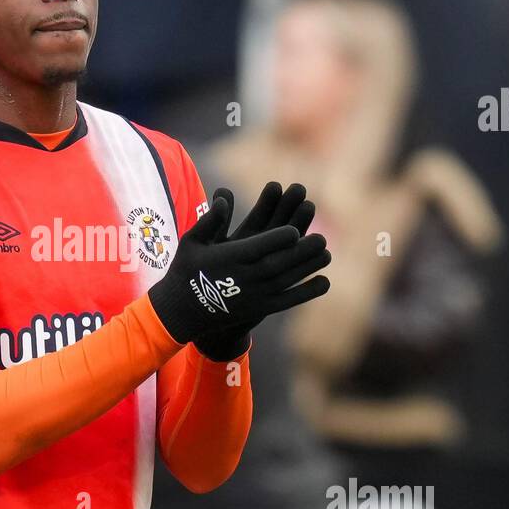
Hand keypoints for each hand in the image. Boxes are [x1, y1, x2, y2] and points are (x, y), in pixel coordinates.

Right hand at [192, 182, 323, 359]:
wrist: (181, 310)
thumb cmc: (186, 269)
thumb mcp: (192, 241)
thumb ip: (210, 219)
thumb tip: (224, 198)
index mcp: (228, 259)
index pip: (257, 248)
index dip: (277, 240)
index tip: (295, 230)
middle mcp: (242, 278)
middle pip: (277, 264)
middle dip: (301, 252)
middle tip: (323, 238)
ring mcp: (252, 295)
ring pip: (285, 281)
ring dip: (307, 268)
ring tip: (327, 254)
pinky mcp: (258, 309)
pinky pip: (286, 301)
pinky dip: (306, 292)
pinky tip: (324, 283)